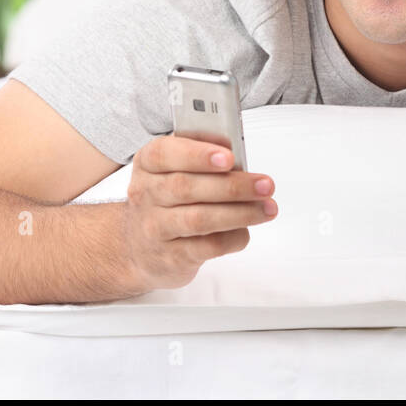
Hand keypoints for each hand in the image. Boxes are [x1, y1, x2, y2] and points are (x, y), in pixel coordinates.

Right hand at [119, 134, 277, 292]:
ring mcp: (155, 228)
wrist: (138, 248)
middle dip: (233, 185)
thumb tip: (234, 148)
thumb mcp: (173, 170)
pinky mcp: (170, 257)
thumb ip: (201, 156)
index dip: (198, 154)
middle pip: (187, 188)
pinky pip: (207, 246)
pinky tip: (246, 229)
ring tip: (267, 208)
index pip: (165, 154)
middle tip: (265, 184)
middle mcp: (146, 195)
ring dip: (240, 212)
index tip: (229, 157)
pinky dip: (233, 237)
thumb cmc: (166, 200)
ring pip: (199, 219)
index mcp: (147, 164)